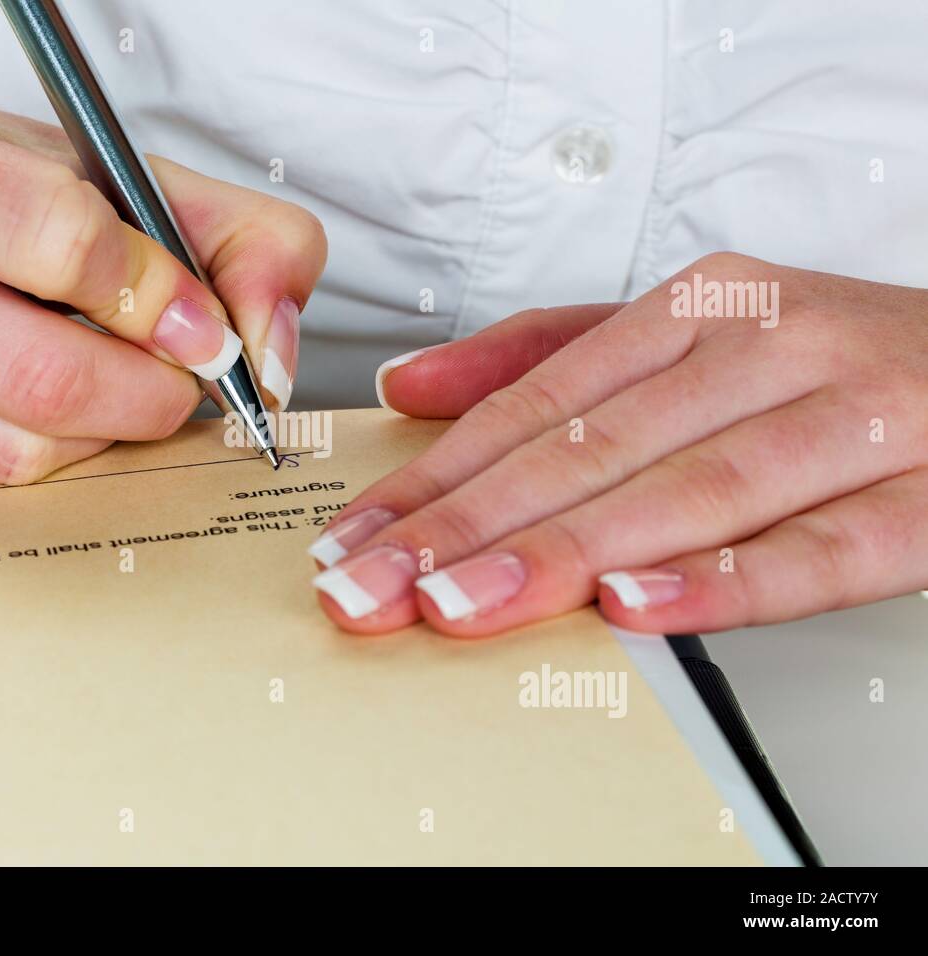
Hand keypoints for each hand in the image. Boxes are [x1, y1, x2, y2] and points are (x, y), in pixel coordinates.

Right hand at [0, 99, 324, 482]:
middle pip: (41, 376)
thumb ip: (229, 237)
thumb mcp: (105, 175)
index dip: (162, 302)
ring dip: (100, 438)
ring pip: (12, 450)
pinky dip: (44, 460)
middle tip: (176, 388)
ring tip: (112, 394)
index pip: (64, 242)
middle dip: (147, 399)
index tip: (204, 334)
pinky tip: (47, 416)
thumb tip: (267, 355)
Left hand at [311, 253, 927, 636]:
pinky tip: (635, 610)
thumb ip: (547, 357)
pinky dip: (723, 581)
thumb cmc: (828, 365)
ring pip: (684, 494)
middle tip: (372, 590)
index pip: (536, 403)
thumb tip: (413, 385)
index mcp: (699, 308)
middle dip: (466, 527)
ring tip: (462, 604)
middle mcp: (768, 348)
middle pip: (591, 449)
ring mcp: (853, 418)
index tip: (357, 538)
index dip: (437, 476)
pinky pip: (817, 548)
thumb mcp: (689, 334)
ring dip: (564, 556)